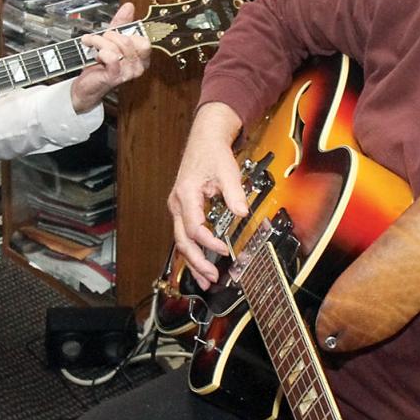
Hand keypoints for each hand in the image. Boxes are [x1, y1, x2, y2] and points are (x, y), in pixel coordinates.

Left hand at [69, 3, 151, 113]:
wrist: (87, 84)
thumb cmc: (101, 64)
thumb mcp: (112, 39)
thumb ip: (121, 23)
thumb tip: (129, 7)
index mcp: (141, 57)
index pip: (143, 39)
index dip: (126, 32)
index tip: (113, 31)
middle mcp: (138, 66)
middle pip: (129, 41)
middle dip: (111, 35)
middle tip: (102, 37)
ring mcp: (128, 73)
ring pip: (117, 48)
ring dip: (100, 43)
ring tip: (92, 44)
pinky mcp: (115, 77)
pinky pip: (112, 58)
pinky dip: (101, 52)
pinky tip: (96, 54)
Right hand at [166, 102, 244, 287]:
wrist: (204, 139)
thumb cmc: (212, 153)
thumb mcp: (227, 170)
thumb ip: (234, 193)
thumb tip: (242, 212)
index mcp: (185, 195)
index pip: (194, 228)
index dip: (209, 243)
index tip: (225, 250)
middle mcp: (177, 204)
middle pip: (182, 241)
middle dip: (196, 262)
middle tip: (211, 277)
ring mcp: (178, 208)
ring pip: (181, 242)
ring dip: (193, 262)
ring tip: (205, 280)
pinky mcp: (184, 210)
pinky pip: (185, 235)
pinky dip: (194, 251)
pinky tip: (202, 264)